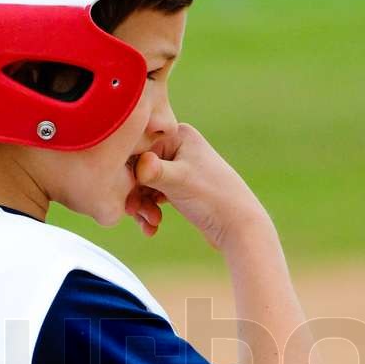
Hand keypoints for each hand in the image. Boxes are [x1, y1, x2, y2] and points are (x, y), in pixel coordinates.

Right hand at [126, 123, 264, 250]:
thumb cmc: (212, 198)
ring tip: (151, 223)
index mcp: (178, 135)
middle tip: (134, 213)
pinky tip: (152, 228)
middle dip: (135, 194)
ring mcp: (179, 167)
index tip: (125, 194)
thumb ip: (152, 170)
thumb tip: (136, 163)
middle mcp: (178, 147)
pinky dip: (150, 212)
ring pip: (143, 185)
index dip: (127, 172)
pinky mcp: (180, 187)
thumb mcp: (179, 180)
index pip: (138, 148)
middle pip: (138, 168)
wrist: (239, 227)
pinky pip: (153, 197)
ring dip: (142, 206)